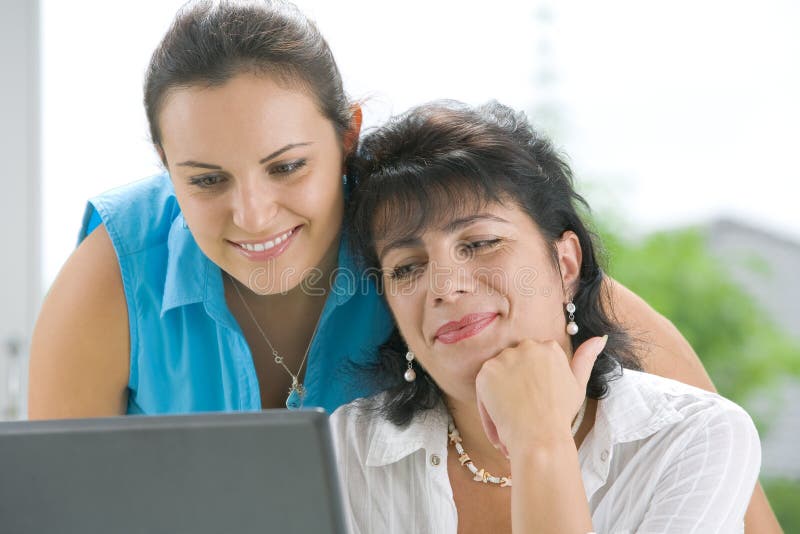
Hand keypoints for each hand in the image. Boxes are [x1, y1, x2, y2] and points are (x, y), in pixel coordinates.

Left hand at [475, 336, 607, 457]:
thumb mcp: (578, 384)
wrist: (539, 436)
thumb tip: (599, 338)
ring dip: (502, 393)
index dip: (532, 383)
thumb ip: (586, 358)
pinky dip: (489, 403)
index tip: (536, 399)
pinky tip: (502, 418)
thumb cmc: (560, 414)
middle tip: (524, 409)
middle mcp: (527, 346)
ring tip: (513, 416)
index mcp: (549, 347)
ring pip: (499, 374)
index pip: (534, 360)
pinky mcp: (486, 371)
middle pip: (516, 363)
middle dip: (517, 384)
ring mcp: (505, 357)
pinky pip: (484, 386)